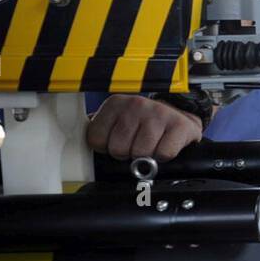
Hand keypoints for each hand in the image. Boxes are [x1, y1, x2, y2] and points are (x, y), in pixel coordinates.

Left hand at [86, 95, 202, 161]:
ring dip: (146, 156)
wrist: (180, 117)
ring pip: (140, 153)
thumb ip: (100, 132)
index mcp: (115, 104)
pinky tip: (164, 144)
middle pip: (118, 149)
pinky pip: (163, 154)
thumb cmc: (145, 124)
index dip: (106, 148)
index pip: (95, 140)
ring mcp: (158, 113)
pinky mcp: (178, 125)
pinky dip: (164, 156)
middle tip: (136, 144)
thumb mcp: (118, 122)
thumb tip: (79, 153)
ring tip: (150, 145)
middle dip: (127, 153)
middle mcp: (135, 104)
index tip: (116, 142)